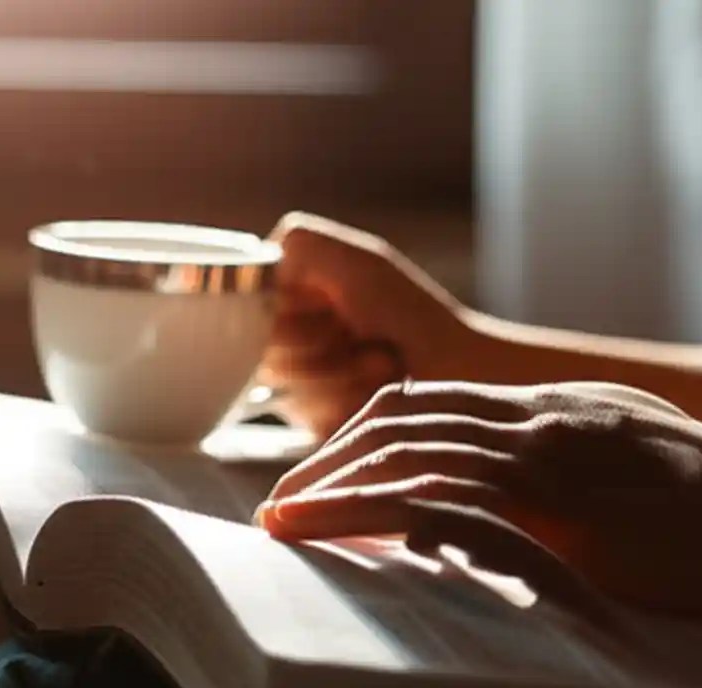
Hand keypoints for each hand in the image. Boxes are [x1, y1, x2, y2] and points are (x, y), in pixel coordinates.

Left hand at [257, 381, 701, 615]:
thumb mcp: (640, 471)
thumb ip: (579, 474)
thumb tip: (532, 508)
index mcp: (556, 407)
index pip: (436, 401)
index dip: (371, 431)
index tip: (332, 469)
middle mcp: (537, 416)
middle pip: (402, 415)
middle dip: (331, 454)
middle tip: (285, 499)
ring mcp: (540, 454)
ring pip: (400, 450)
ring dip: (327, 482)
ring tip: (280, 520)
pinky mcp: (547, 504)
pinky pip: (426, 495)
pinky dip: (359, 509)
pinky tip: (322, 532)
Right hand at [258, 212, 485, 437]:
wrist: (459, 368)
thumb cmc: (409, 311)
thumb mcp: (355, 261)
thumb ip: (297, 248)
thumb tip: (248, 275)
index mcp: (283, 297)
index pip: (241, 312)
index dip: (283, 316)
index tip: (327, 310)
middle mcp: (281, 342)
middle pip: (261, 356)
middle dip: (318, 347)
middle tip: (359, 335)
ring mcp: (297, 387)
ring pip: (289, 390)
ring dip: (343, 373)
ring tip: (383, 360)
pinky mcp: (317, 425)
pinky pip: (311, 420)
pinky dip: (353, 400)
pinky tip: (383, 387)